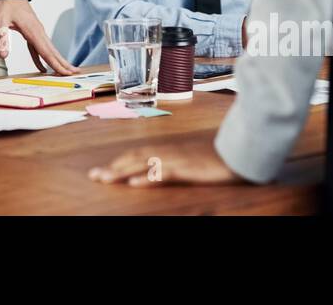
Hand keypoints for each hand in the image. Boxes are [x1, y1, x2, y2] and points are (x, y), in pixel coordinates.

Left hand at [0, 0, 80, 74]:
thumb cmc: (5, 4)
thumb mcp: (1, 20)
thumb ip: (2, 37)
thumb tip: (3, 55)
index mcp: (33, 30)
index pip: (46, 51)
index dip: (56, 64)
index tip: (66, 73)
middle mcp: (38, 31)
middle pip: (53, 51)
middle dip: (64, 63)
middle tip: (76, 74)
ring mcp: (37, 31)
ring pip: (49, 49)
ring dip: (57, 61)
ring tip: (66, 71)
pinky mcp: (32, 32)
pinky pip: (39, 48)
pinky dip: (42, 58)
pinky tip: (42, 67)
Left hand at [88, 140, 244, 186]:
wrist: (240, 149)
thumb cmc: (219, 155)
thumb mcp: (193, 158)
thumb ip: (177, 162)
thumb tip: (162, 168)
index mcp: (169, 149)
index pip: (138, 154)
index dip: (119, 161)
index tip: (104, 169)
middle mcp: (168, 151)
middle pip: (133, 158)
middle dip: (112, 167)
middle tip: (93, 175)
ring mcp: (176, 159)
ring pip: (141, 164)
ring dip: (120, 171)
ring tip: (103, 178)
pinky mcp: (186, 168)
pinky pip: (162, 173)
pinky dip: (146, 178)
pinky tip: (133, 184)